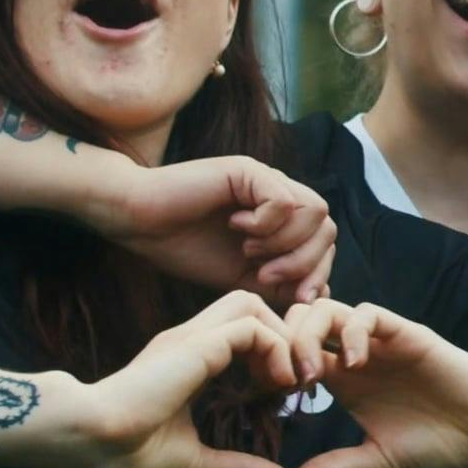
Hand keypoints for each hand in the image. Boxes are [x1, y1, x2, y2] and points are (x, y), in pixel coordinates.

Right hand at [66, 290, 301, 467]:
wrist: (90, 444)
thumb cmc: (129, 455)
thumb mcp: (201, 463)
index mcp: (187, 360)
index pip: (239, 329)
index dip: (271, 351)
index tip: (282, 393)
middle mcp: (189, 340)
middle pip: (249, 304)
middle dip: (283, 333)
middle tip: (294, 380)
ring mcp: (189, 338)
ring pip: (251, 303)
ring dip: (282, 336)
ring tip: (288, 380)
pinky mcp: (193, 346)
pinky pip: (250, 327)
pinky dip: (276, 348)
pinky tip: (276, 384)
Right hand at [118, 158, 336, 305]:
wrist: (139, 222)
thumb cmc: (182, 247)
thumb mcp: (240, 278)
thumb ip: (280, 284)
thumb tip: (322, 297)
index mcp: (280, 221)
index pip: (325, 243)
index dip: (317, 273)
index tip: (295, 297)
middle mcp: (279, 196)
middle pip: (327, 228)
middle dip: (304, 263)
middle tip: (264, 275)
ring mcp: (266, 179)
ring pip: (315, 211)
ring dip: (284, 243)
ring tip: (248, 249)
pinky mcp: (249, 170)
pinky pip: (283, 200)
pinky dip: (265, 224)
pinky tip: (236, 226)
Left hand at [276, 300, 467, 467]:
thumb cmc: (439, 447)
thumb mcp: (377, 463)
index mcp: (344, 383)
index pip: (291, 354)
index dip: (272, 368)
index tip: (270, 398)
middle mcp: (356, 357)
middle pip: (298, 324)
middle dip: (280, 346)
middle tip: (286, 383)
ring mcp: (380, 343)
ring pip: (325, 309)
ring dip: (308, 335)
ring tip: (313, 374)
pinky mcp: (407, 335)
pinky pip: (368, 313)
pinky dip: (350, 331)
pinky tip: (352, 364)